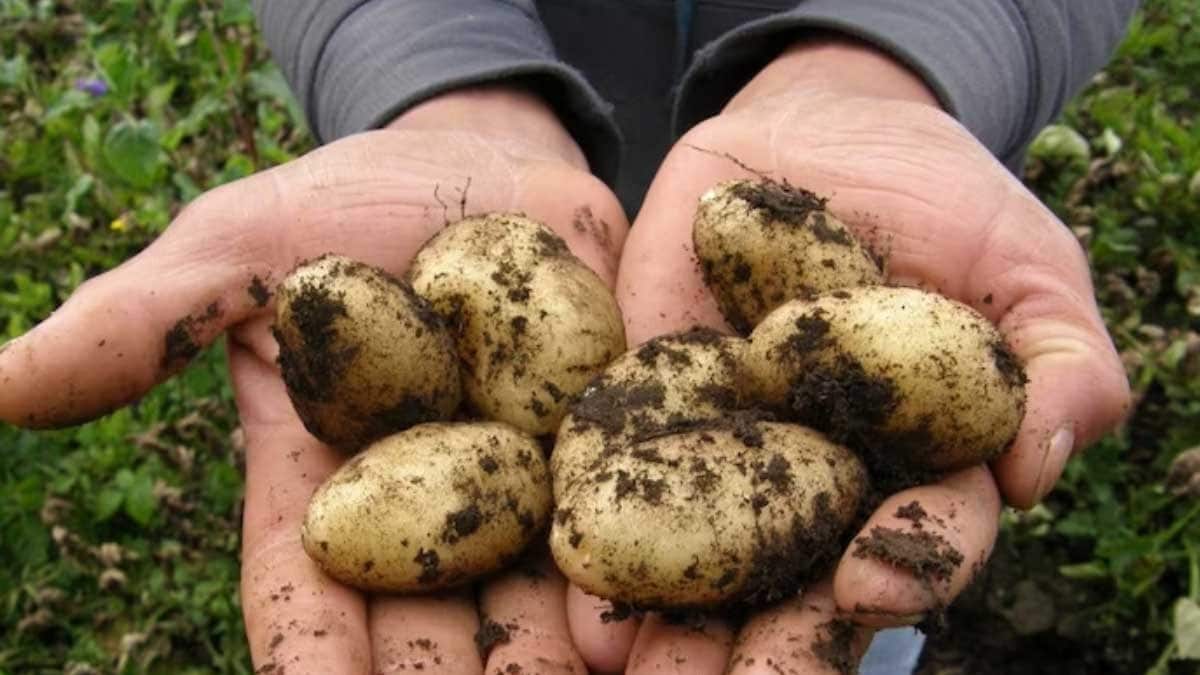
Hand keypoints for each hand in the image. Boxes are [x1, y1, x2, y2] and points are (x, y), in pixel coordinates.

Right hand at [0, 86, 627, 673]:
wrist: (480, 158)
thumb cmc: (341, 205)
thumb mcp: (236, 251)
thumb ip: (141, 323)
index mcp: (333, 489)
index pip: (311, 597)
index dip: (317, 658)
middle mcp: (434, 510)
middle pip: (434, 624)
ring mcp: (529, 484)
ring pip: (538, 596)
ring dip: (557, 656)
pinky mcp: (614, 440)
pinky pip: (633, 513)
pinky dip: (644, 570)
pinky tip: (665, 621)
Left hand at [567, 38, 1129, 672]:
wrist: (822, 130)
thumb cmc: (945, 198)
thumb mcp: (1024, 261)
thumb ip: (1060, 359)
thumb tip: (1043, 465)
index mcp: (916, 467)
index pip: (917, 537)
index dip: (903, 565)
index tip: (868, 589)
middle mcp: (817, 479)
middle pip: (796, 576)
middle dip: (767, 638)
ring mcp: (726, 445)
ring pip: (697, 547)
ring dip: (663, 611)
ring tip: (620, 656)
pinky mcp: (647, 399)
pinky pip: (615, 460)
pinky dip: (592, 510)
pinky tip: (566, 565)